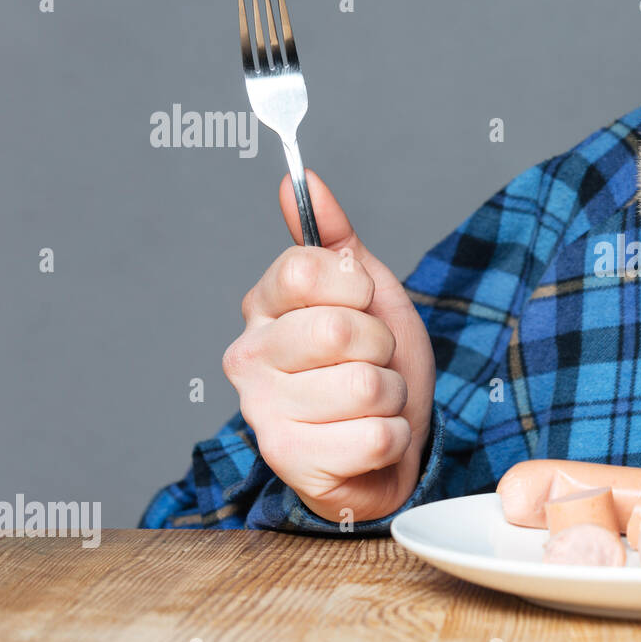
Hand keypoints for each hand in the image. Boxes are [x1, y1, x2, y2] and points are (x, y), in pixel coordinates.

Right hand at [221, 170, 434, 522]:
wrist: (385, 452)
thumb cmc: (375, 367)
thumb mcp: (370, 295)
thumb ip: (337, 239)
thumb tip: (302, 181)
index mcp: (264, 306)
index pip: (308, 269)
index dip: (355, 288)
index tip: (361, 306)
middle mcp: (248, 356)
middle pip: (338, 329)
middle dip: (380, 346)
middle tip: (371, 362)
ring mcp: (264, 411)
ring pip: (365, 385)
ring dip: (391, 396)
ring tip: (371, 404)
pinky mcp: (290, 461)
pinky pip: (375, 435)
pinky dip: (392, 438)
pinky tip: (368, 439)